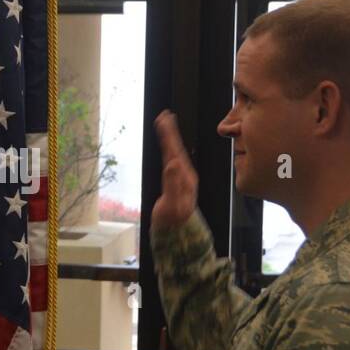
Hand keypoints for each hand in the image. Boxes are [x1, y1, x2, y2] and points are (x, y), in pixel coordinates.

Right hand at [152, 110, 197, 229]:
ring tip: (165, 124)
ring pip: (176, 152)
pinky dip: (169, 148)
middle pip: (177, 148)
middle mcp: (185, 175)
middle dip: (171, 131)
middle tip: (165, 115)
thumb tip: (172, 164)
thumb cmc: (173, 221)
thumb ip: (173, 185)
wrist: (178, 233)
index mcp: (184, 177)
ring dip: (170, 137)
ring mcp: (182, 177)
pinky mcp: (177, 181)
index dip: (169, 135)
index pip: (175, 151)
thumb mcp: (172, 204)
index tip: (164, 121)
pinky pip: (173, 159)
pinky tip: (167, 145)